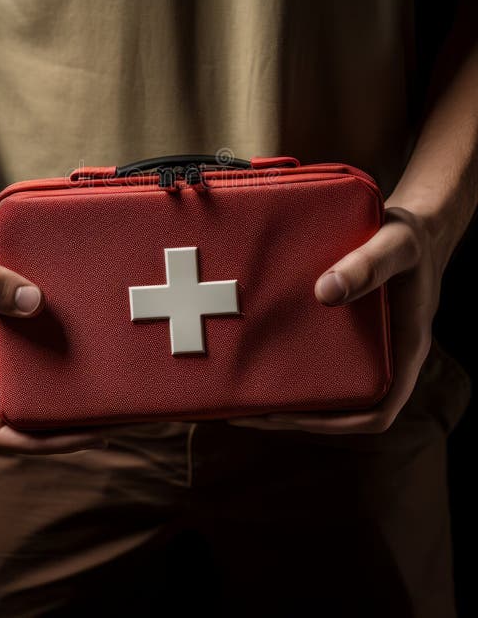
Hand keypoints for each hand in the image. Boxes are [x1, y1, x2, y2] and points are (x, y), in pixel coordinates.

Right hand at [0, 218, 107, 453]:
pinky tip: (123, 345)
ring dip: (92, 394)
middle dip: (78, 426)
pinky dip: (94, 355)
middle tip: (125, 414)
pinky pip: (68, 351)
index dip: (39, 444)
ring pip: (58, 387)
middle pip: (38, 417)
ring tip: (136, 388)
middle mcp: (2, 366)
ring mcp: (24, 350)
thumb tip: (34, 304)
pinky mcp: (43, 328)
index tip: (84, 436)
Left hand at [228, 205, 441, 434]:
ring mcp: (360, 345)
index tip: (291, 418)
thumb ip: (369, 263)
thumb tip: (325, 292)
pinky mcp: (341, 328)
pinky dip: (284, 358)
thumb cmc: (411, 236)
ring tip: (237, 390)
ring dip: (284, 392)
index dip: (335, 423)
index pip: (378, 410)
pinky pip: (313, 353)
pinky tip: (250, 349)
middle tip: (245, 409)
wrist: (413, 226)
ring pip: (323, 383)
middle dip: (294, 414)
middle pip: (340, 406)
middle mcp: (382, 356)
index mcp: (404, 351)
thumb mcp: (397, 242)